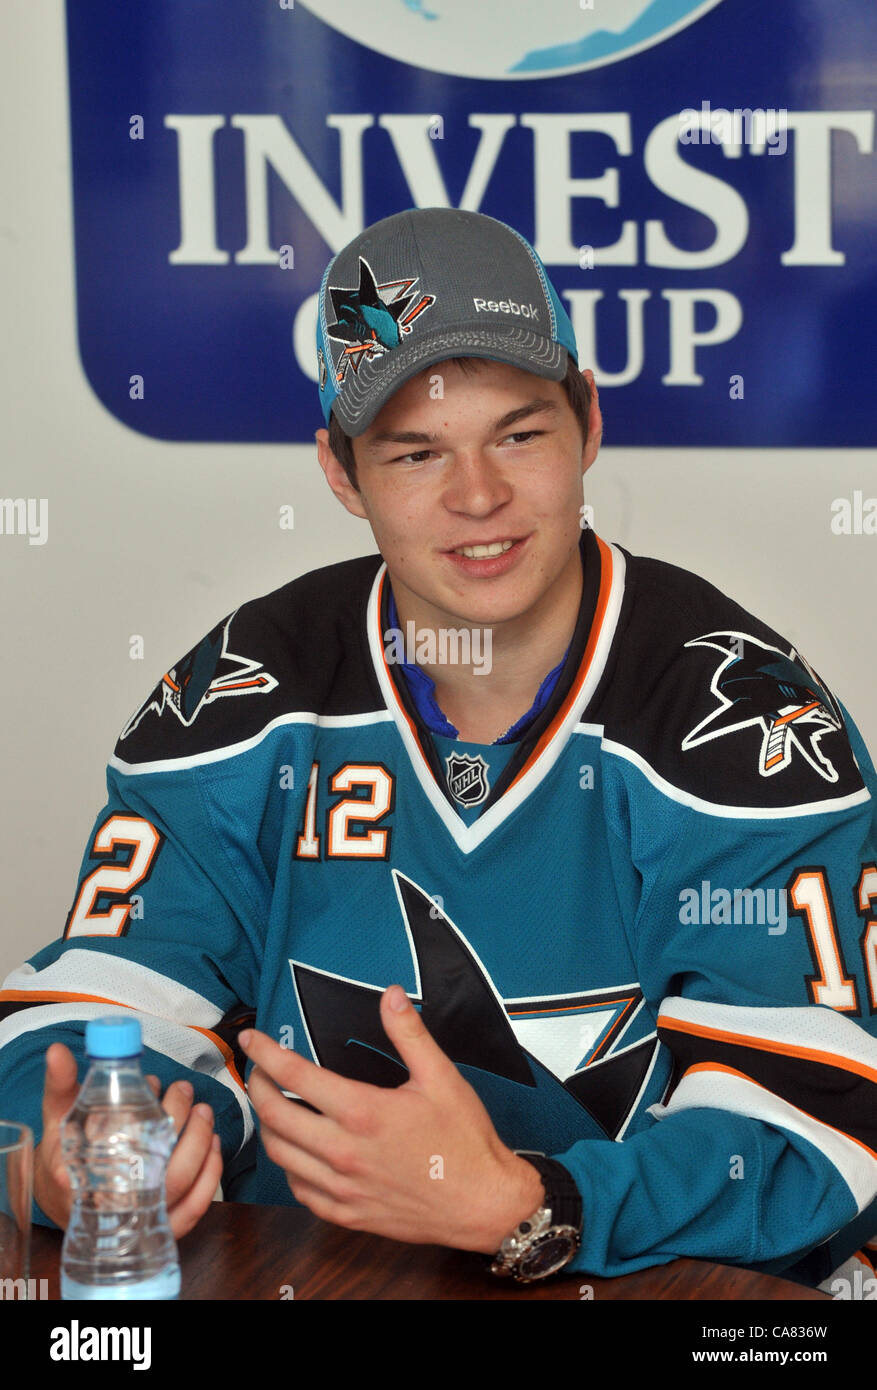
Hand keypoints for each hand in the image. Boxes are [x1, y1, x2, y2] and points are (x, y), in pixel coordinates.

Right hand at [33, 1042, 223, 1238]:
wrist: (66, 1198)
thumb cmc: (63, 1154)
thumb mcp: (57, 1119)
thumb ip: (60, 1084)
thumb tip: (57, 1050)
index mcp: (77, 1183)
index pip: (113, 1157)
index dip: (134, 1121)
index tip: (147, 1087)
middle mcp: (110, 1208)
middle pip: (156, 1172)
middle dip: (176, 1124)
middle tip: (182, 1089)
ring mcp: (138, 1222)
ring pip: (180, 1190)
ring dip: (199, 1146)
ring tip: (202, 1110)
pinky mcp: (161, 1229)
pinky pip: (195, 1208)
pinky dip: (210, 1175)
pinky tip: (214, 1144)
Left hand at [241, 986, 543, 1251]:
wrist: (483, 1204)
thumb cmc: (464, 1140)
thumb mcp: (441, 1077)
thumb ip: (409, 1033)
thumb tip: (391, 995)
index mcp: (363, 1112)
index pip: (295, 1074)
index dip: (265, 1053)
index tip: (251, 1040)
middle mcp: (343, 1152)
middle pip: (273, 1115)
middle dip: (257, 1086)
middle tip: (258, 1070)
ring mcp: (342, 1187)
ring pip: (279, 1155)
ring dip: (266, 1126)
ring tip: (272, 1105)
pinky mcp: (346, 1214)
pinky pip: (298, 1189)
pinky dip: (288, 1165)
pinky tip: (298, 1150)